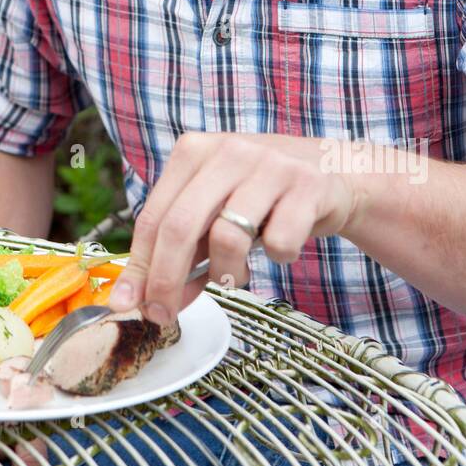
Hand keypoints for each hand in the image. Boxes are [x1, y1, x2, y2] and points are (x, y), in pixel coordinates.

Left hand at [108, 131, 358, 324]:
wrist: (334, 170)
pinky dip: (277, 258)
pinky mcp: (307, 186)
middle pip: (180, 226)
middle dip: (165, 280)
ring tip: (237, 272)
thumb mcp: (217, 212)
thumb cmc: (263, 197)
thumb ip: (185, 252)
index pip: (153, 215)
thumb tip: (149, 302)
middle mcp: (228, 151)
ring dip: (227, 272)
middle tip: (163, 314)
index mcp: (194, 150)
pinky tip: (282, 244)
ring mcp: (269, 165)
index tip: (130, 304)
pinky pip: (279, 244)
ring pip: (228, 237)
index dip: (139, 266)